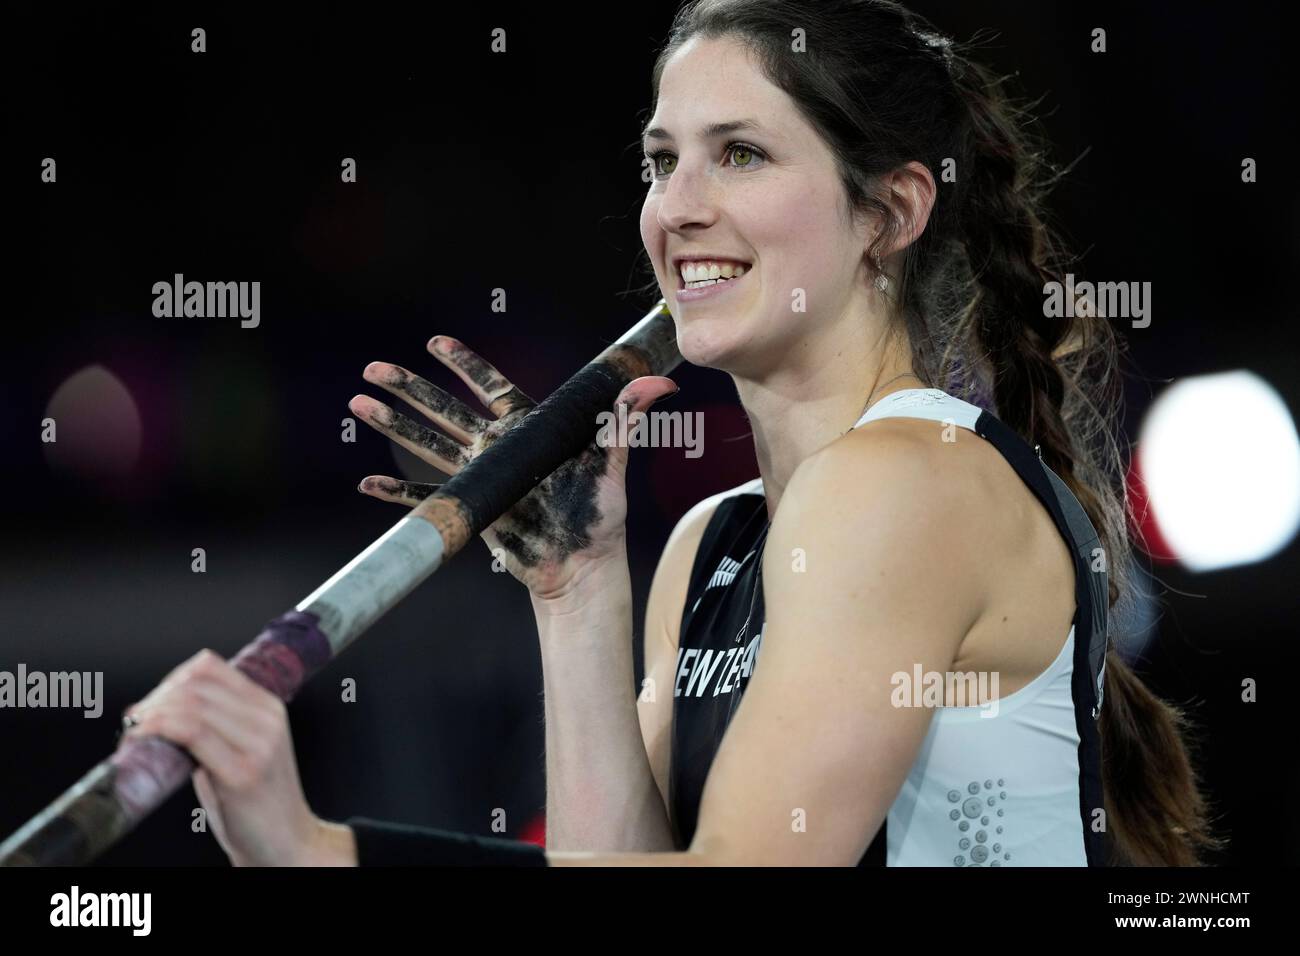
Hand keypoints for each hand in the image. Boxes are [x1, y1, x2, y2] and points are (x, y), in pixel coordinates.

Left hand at [122, 649, 345, 865]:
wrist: (287, 843)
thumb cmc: (257, 803)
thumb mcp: (243, 751)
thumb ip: (215, 727)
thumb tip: (159, 712)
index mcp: (269, 707)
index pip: (210, 667)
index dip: (170, 678)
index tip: (151, 702)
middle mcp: (267, 719)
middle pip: (195, 684)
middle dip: (155, 699)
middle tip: (135, 722)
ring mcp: (258, 744)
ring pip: (191, 706)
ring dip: (151, 715)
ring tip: (135, 734)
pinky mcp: (242, 772)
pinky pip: (192, 733)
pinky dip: (160, 730)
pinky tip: (143, 740)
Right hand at [349, 335, 677, 600]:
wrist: (584, 566)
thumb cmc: (600, 514)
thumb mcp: (611, 462)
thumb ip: (624, 420)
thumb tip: (655, 384)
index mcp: (528, 430)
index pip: (490, 388)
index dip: (463, 365)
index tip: (434, 342)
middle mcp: (499, 449)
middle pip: (445, 410)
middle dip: (410, 388)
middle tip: (374, 368)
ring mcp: (482, 479)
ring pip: (429, 446)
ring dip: (395, 428)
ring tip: (360, 405)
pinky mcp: (473, 511)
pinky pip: (428, 500)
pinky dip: (398, 495)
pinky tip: (368, 486)